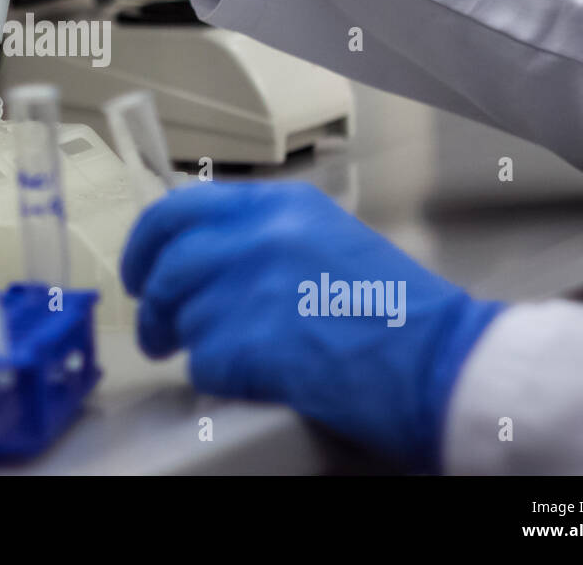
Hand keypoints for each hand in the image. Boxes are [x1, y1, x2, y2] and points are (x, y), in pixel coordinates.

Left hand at [121, 181, 504, 468]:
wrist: (443, 361)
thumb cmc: (400, 311)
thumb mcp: (327, 241)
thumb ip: (264, 239)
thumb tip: (204, 257)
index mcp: (280, 204)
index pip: (180, 209)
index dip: (147, 244)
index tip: (139, 270)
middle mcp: (258, 234)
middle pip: (167, 264)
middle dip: (152, 304)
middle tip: (155, 333)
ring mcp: (250, 286)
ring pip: (181, 316)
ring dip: (195, 344)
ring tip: (229, 361)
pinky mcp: (249, 341)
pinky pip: (204, 363)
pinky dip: (221, 378)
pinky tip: (258, 378)